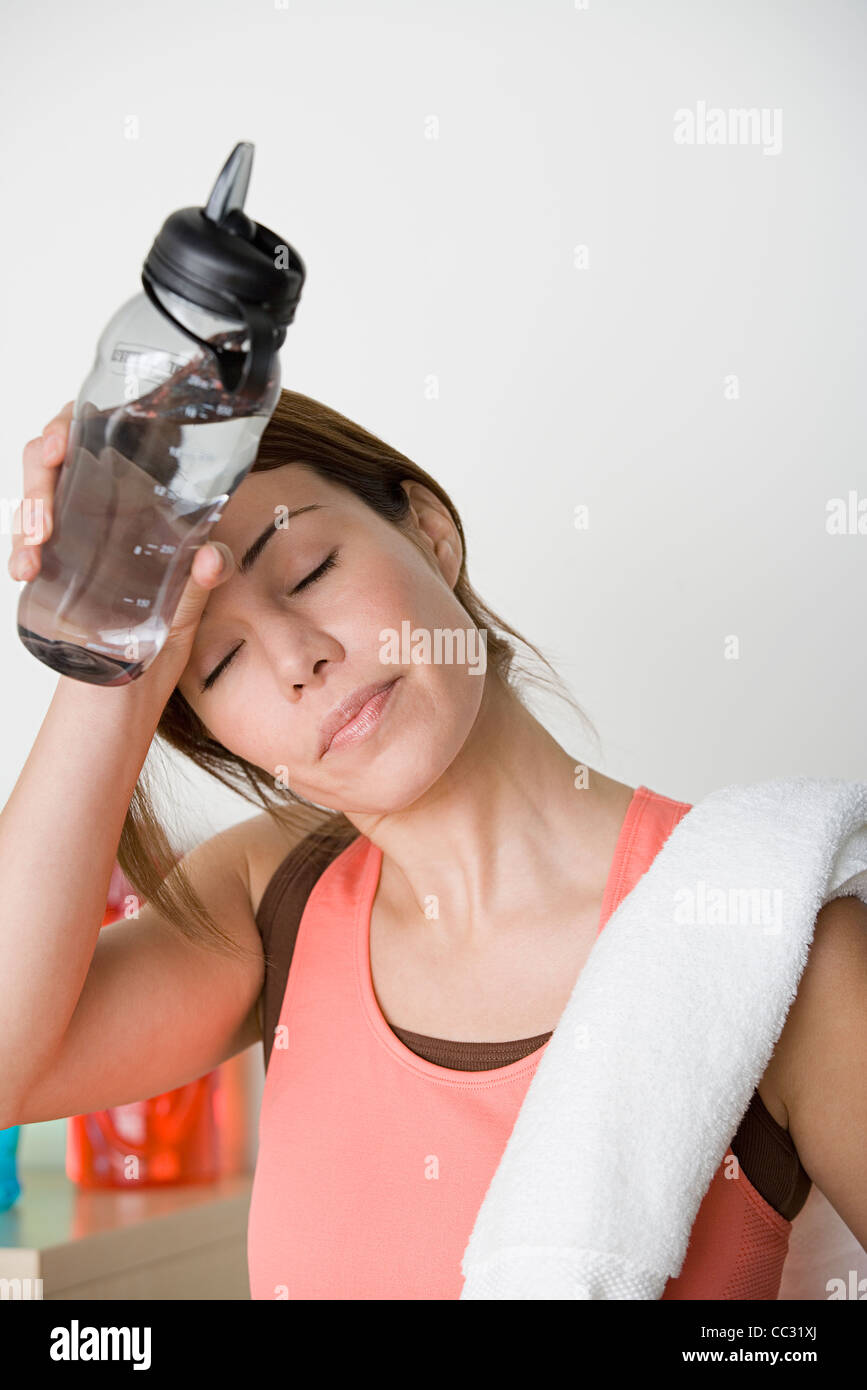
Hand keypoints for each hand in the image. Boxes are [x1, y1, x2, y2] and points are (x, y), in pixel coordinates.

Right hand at [9, 402, 235, 686]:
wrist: (132, 686)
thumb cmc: (165, 631)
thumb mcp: (192, 603)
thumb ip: (203, 577)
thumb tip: (210, 556)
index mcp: (137, 496)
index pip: (101, 434)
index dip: (78, 421)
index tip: (70, 437)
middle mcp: (100, 507)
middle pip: (57, 454)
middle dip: (44, 462)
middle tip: (52, 474)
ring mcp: (69, 534)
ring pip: (33, 492)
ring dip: (28, 508)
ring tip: (38, 543)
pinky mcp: (49, 566)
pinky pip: (23, 543)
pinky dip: (19, 551)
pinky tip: (28, 570)